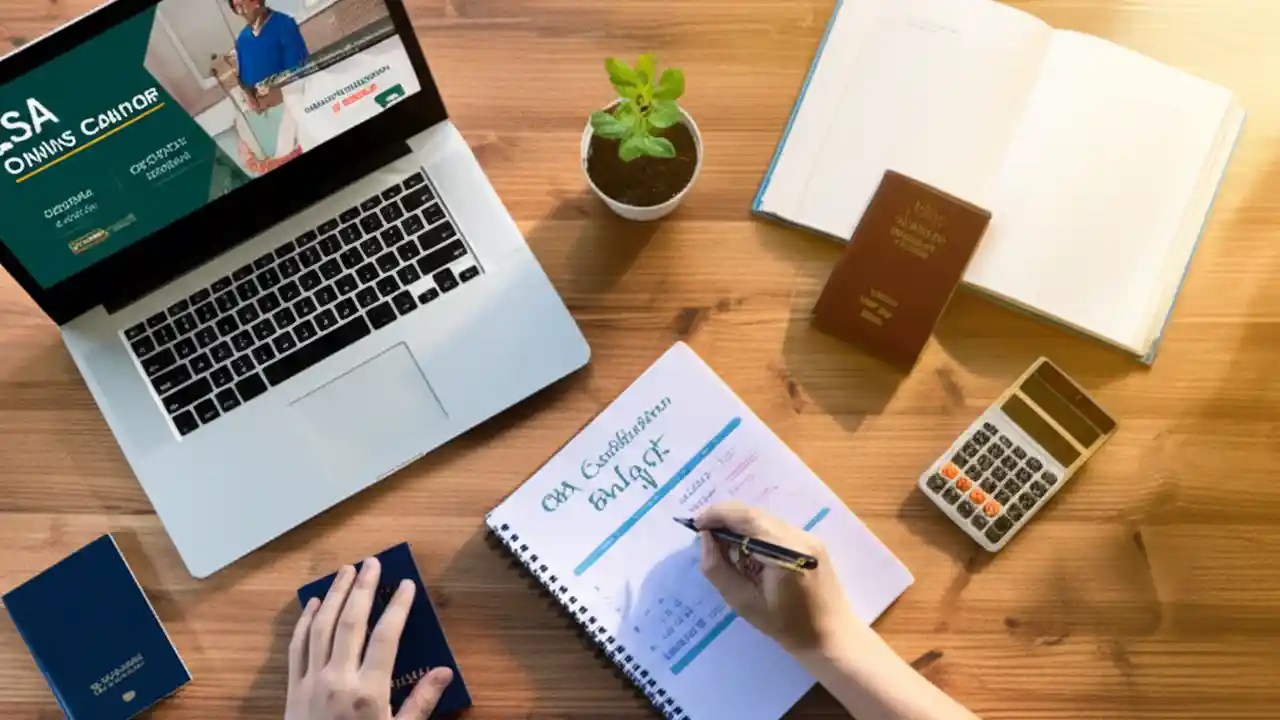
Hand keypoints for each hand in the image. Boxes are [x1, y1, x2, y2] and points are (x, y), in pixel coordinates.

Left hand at [285, 558, 453, 719]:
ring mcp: (310, 683)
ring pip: (321, 627)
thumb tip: (444, 672)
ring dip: (335, 595)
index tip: (407, 584)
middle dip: (363, 588)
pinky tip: (314, 605)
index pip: (387, 636)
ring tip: (346, 571)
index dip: (398, 607)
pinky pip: (297, 647)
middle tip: (372, 562)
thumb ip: (420, 704)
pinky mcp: (292, 691)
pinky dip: (305, 621)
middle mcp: (337, 680)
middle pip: (351, 622)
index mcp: (368, 692)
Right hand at [698, 502, 864, 652]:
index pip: (746, 517)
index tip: (696, 525)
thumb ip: (719, 570)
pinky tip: (747, 554)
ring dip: (741, 527)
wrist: (833, 637)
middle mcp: (799, 536)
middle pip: (755, 514)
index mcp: (784, 551)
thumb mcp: (745, 604)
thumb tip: (705, 539)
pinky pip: (776, 529)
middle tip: (704, 536)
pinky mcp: (812, 542)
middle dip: (726, 519)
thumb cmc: (787, 627)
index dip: (718, 514)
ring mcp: (808, 537)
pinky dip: (756, 534)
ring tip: (724, 548)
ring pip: (765, 519)